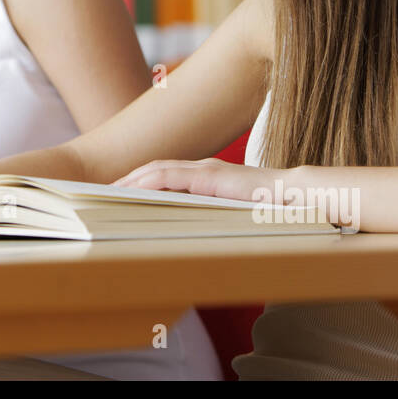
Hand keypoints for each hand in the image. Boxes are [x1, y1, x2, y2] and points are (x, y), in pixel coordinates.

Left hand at [113, 158, 282, 202]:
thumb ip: (212, 213)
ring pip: (157, 170)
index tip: (120, 192)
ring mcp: (205, 169)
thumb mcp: (231, 211)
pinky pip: (170, 176)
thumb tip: (191, 230)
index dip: (140, 181)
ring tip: (112, 190)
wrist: (292, 197)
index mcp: (206, 175)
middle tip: (105, 191)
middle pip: (155, 169)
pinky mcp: (208, 176)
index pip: (165, 174)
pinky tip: (133, 189)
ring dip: (132, 179)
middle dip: (128, 179)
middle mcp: (201, 168)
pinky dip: (148, 181)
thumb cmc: (267, 208)